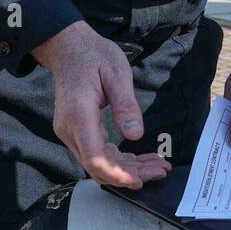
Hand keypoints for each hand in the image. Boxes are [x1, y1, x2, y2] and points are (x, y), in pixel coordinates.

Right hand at [34, 20, 170, 189]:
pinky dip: (120, 160)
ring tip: (157, 167)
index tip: (138, 180)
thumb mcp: (117, 72)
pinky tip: (142, 159)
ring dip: (128, 169)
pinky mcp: (79, 132)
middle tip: (160, 172)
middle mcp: (71, 129)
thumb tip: (135, 134)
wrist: (69, 49)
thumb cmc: (93, 56)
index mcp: (79, 115)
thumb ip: (125, 104)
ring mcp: (72, 132)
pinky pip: (99, 153)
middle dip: (129, 174)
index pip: (94, 157)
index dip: (116, 174)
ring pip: (99, 162)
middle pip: (98, 165)